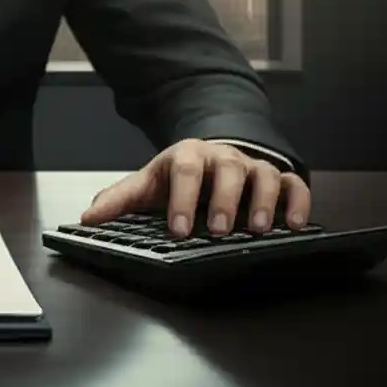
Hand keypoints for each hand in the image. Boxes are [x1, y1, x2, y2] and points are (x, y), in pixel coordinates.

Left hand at [80, 139, 309, 237]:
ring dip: (262, 202)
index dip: (182, 198)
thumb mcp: (146, 185)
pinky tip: (295, 224)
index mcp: (186, 157)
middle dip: (222, 201)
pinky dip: (298, 202)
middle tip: (218, 229)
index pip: (183, 171)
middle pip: (226, 171)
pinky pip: (294, 185)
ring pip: (263, 176)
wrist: (209, 158)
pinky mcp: (278, 179)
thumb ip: (118, 200)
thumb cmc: (176, 179)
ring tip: (257, 229)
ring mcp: (252, 167)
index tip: (178, 228)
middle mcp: (222, 158)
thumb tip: (88, 218)